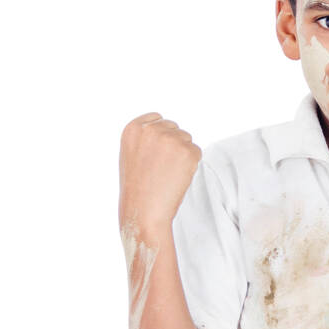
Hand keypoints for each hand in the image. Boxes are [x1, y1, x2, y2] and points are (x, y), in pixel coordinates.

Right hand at [118, 112, 201, 228]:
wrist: (144, 210)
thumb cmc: (137, 188)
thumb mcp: (131, 154)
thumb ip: (146, 138)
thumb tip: (168, 128)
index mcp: (133, 129)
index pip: (157, 118)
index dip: (160, 136)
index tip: (156, 153)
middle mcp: (151, 130)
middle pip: (174, 128)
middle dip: (172, 144)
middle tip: (162, 168)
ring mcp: (170, 140)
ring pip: (186, 139)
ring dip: (182, 155)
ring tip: (167, 174)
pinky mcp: (187, 152)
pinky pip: (196, 152)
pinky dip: (191, 165)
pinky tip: (177, 177)